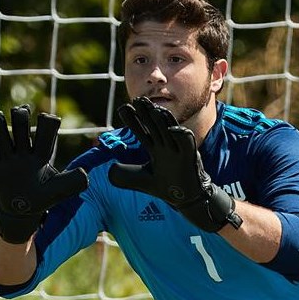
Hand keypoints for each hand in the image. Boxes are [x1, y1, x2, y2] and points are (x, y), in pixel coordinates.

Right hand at [0, 105, 88, 242]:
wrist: (22, 213)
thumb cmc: (42, 198)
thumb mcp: (58, 190)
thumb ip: (73, 182)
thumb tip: (85, 173)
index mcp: (42, 153)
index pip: (46, 128)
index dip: (47, 122)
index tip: (46, 123)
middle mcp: (24, 151)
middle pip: (19, 121)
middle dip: (20, 116)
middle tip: (20, 119)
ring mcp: (7, 158)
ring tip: (0, 131)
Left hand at [106, 97, 241, 231]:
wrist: (186, 199)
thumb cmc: (165, 187)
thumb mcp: (140, 181)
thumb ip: (125, 177)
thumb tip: (109, 171)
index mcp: (155, 149)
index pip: (141, 131)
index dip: (132, 120)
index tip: (123, 109)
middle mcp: (166, 146)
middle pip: (155, 125)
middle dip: (146, 113)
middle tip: (137, 100)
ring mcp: (178, 150)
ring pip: (170, 129)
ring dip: (162, 119)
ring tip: (153, 108)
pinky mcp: (190, 156)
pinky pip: (187, 141)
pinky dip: (180, 134)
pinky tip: (171, 129)